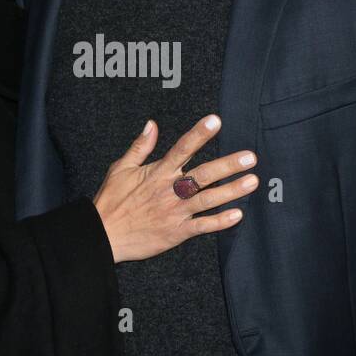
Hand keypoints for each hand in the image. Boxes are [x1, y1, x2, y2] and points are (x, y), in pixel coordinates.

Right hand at [93, 114, 258, 263]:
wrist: (102, 235)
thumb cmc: (111, 200)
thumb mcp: (121, 168)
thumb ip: (140, 146)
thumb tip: (152, 124)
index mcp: (158, 173)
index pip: (182, 148)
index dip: (200, 134)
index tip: (216, 121)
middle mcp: (169, 190)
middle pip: (203, 174)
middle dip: (228, 165)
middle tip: (250, 157)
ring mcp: (175, 212)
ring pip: (208, 199)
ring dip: (231, 190)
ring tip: (252, 181)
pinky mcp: (176, 233)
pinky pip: (202, 226)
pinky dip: (220, 221)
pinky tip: (237, 214)